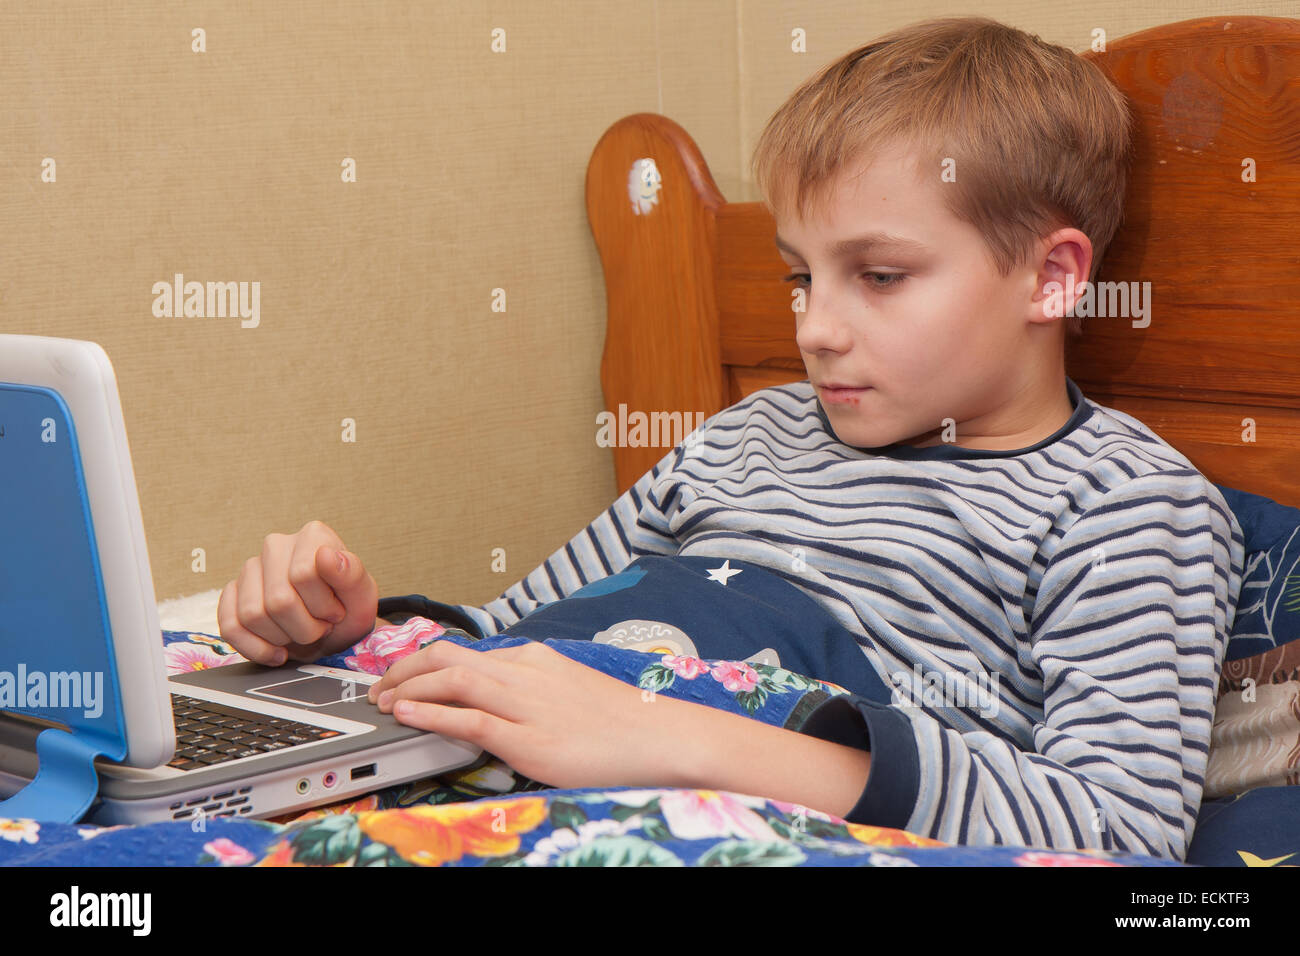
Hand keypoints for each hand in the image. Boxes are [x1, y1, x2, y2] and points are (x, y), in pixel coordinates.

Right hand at [218, 519, 378, 665]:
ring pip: (252, 616)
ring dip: (283, 638)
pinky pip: (230, 627)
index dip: (323, 606)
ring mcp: (250, 569)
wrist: (333, 633)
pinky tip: (277, 650)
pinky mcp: (232, 594)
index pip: (303, 575)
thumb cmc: (348, 610)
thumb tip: (326, 554)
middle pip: (278, 600)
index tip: (336, 612)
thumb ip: (351, 573)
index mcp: (312, 536)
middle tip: (320, 627)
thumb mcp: (362, 596)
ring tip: (300, 632)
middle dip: (305, 628)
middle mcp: (276, 546)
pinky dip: (256, 649)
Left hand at [367, 639, 673, 789]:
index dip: (423, 663)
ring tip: (381, 702)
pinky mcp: (530, 738)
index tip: (401, 675)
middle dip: (403, 669)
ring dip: (406, 688)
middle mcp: (525, 673)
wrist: (661, 737)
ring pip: (451, 680)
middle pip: (447, 657)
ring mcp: (526, 704)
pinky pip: (468, 719)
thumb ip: (532, 691)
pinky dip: (430, 713)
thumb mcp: (570, 692)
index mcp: (535, 660)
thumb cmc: (621, 722)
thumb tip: (498, 701)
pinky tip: (407, 716)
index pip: (465, 653)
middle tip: (377, 688)